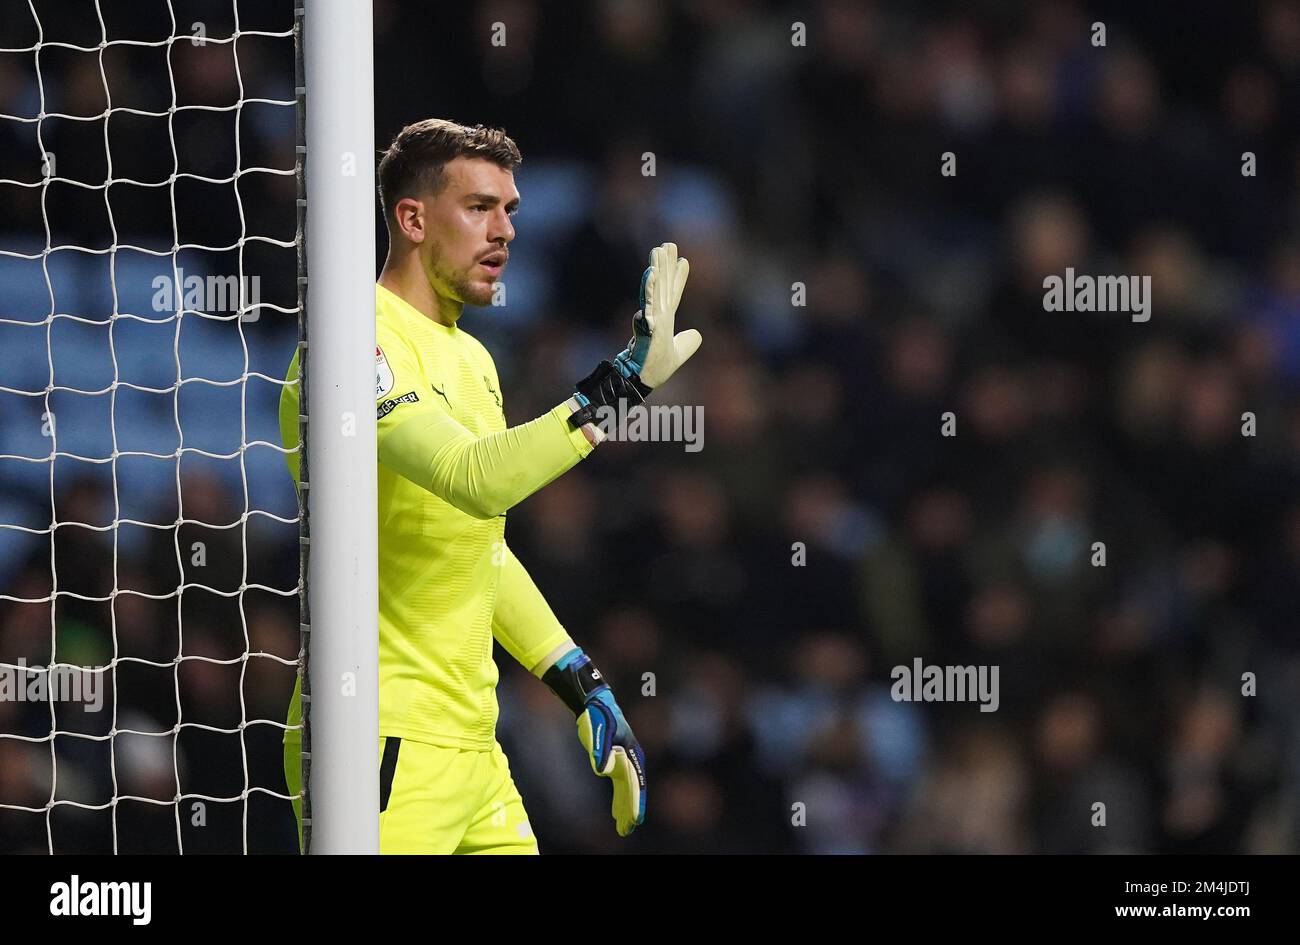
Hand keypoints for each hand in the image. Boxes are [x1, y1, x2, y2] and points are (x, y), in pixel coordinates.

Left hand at [542, 647, 646, 836]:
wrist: (594, 702)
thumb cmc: (597, 715)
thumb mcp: (598, 731)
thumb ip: (600, 750)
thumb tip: (601, 771)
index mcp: (631, 753)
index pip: (636, 783)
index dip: (636, 803)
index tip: (635, 820)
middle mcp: (630, 759)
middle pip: (633, 790)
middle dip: (631, 811)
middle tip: (626, 830)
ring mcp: (624, 761)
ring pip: (627, 790)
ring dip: (625, 808)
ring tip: (623, 828)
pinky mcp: (615, 761)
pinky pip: (620, 786)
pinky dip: (619, 799)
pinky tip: (615, 811)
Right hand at [613, 242, 701, 389]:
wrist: (643, 380)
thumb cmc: (655, 368)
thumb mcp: (679, 354)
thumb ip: (688, 343)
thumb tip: (697, 334)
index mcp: (665, 320)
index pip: (674, 294)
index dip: (679, 277)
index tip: (684, 260)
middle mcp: (658, 315)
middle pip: (664, 284)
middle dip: (666, 264)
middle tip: (668, 244)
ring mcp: (652, 318)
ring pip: (655, 288)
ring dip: (657, 268)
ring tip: (658, 249)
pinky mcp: (647, 324)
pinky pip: (648, 302)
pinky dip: (650, 287)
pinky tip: (652, 272)